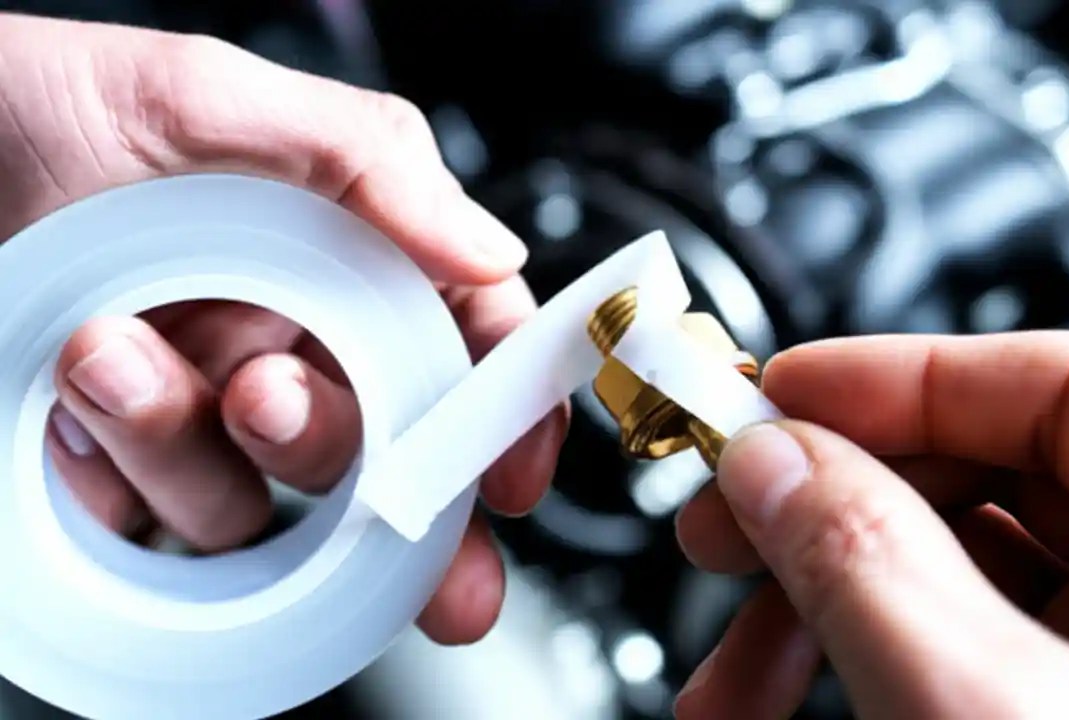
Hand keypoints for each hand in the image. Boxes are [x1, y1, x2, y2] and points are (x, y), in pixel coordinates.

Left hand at [1, 13, 566, 643]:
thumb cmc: (39, 103)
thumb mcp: (208, 95)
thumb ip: (367, 158)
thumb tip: (491, 248)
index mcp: (340, 257)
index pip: (464, 344)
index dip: (503, 415)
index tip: (509, 471)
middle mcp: (289, 341)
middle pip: (381, 450)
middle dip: (342, 450)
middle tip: (267, 399)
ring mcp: (208, 413)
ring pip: (260, 498)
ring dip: (187, 443)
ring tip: (110, 353)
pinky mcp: (125, 467)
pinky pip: (156, 519)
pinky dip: (118, 463)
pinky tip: (73, 386)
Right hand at [674, 331, 1068, 717]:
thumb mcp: (988, 713)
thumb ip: (868, 565)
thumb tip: (773, 458)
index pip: (1065, 381)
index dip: (895, 377)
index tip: (774, 395)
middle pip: (987, 472)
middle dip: (827, 513)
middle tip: (725, 530)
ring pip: (956, 564)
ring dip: (821, 605)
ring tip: (732, 675)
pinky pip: (966, 637)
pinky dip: (865, 656)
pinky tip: (789, 690)